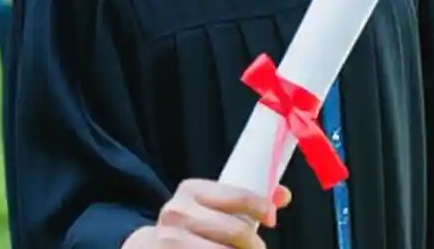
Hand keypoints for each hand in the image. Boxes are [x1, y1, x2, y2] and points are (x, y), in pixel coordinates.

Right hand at [123, 179, 288, 247]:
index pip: (239, 195)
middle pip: (237, 232)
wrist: (149, 248)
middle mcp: (178, 212)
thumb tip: (283, 195)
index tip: (272, 218)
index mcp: (191, 190)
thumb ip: (244, 200)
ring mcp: (171, 240)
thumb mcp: (210, 206)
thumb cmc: (192, 226)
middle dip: (256, 245)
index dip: (262, 207)